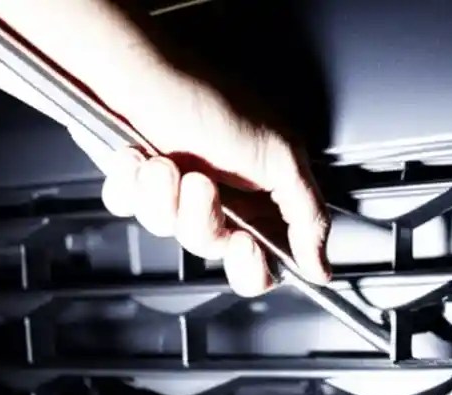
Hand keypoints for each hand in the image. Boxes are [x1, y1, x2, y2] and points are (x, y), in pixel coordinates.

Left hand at [68, 66, 330, 296]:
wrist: (140, 70)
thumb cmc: (206, 96)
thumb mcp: (278, 155)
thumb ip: (307, 214)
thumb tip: (322, 263)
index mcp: (265, 198)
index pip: (267, 262)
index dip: (255, 266)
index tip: (245, 245)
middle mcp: (223, 200)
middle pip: (215, 248)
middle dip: (201, 218)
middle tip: (201, 185)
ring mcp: (178, 195)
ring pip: (167, 229)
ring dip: (163, 195)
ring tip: (165, 161)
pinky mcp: (138, 186)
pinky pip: (129, 208)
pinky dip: (130, 184)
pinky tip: (138, 157)